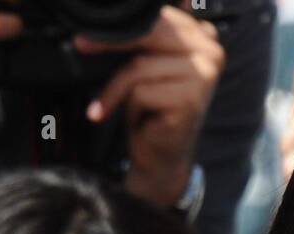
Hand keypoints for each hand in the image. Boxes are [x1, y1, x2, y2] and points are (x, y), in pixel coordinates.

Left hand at [76, 5, 224, 207]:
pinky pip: (141, 92)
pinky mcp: (190, 101)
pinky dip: (129, 107)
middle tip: (82, 45)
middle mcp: (211, 52)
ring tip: (108, 105)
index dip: (123, 23)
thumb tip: (107, 16)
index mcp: (203, 35)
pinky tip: (137, 120)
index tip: (91, 30)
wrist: (163, 157)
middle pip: (149, 34)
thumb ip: (142, 36)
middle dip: (110, 42)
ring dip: (117, 88)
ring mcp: (204, 77)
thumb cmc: (154, 111)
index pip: (157, 17)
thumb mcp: (147, 64)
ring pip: (140, 66)